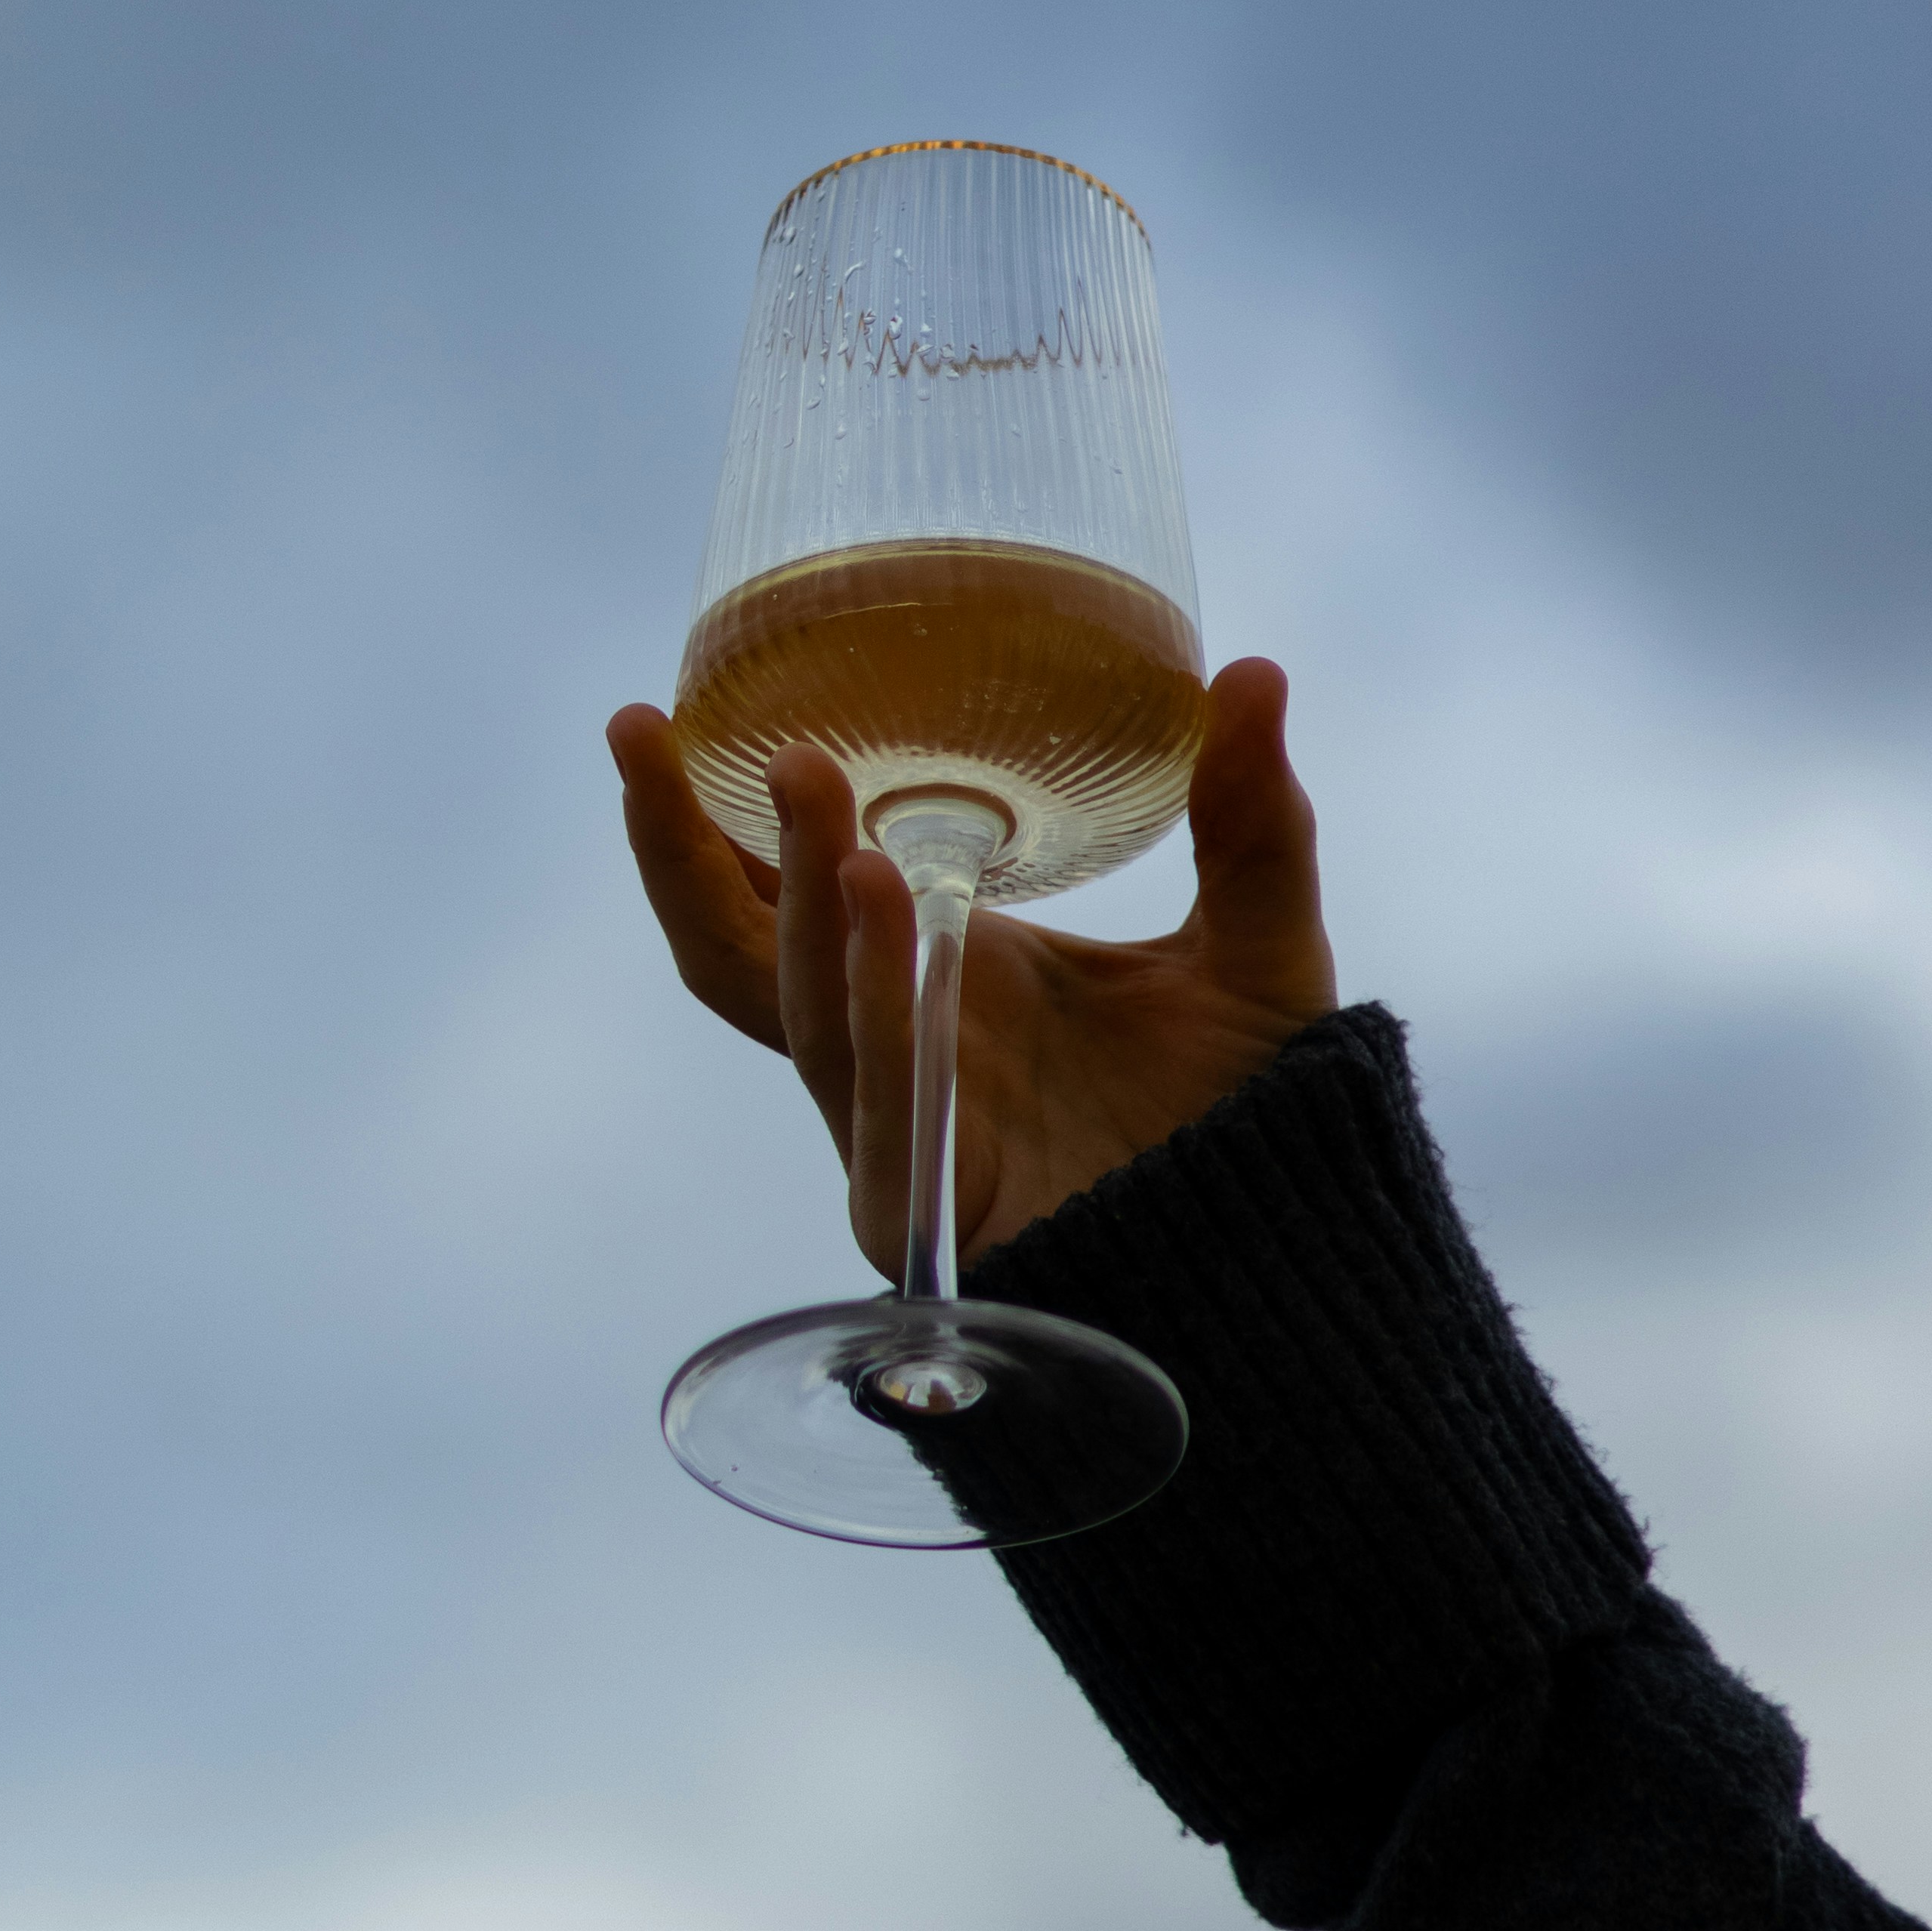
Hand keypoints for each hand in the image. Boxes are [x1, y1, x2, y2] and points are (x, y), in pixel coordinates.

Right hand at [607, 657, 1337, 1274]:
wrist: (1284, 1260)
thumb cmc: (1247, 1111)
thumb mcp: (1258, 941)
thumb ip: (1251, 818)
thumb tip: (1258, 670)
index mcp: (944, 969)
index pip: (784, 895)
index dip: (709, 817)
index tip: (662, 715)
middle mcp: (900, 1040)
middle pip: (736, 950)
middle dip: (680, 845)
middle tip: (647, 733)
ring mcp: (900, 1122)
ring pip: (798, 1009)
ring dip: (795, 896)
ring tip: (812, 786)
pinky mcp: (923, 1201)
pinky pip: (876, 1089)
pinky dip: (872, 996)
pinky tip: (875, 896)